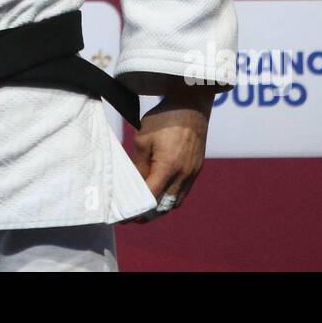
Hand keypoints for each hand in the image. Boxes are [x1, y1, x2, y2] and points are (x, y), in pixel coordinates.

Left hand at [125, 86, 214, 222]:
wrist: (191, 105)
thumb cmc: (164, 119)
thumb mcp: (143, 139)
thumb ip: (139, 165)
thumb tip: (135, 184)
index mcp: (168, 167)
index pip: (151, 198)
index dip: (137, 209)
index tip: (125, 216)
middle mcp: (183, 175)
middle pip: (164, 206)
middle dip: (148, 215)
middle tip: (132, 217)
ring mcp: (192, 173)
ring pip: (175, 202)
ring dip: (160, 208)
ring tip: (144, 208)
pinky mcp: (196, 169)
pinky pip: (183, 192)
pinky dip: (170, 197)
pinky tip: (159, 192)